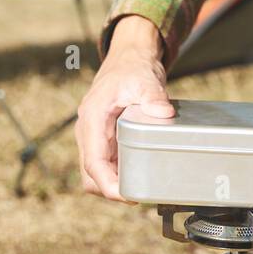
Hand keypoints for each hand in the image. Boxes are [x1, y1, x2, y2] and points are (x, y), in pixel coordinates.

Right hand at [74, 15, 173, 200]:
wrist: (128, 58)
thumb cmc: (133, 68)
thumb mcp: (144, 79)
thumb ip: (153, 96)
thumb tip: (164, 112)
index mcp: (92, 119)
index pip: (93, 163)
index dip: (108, 185)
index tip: (127, 196)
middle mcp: (88, 131)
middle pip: (91, 174)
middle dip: (111, 190)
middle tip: (140, 195)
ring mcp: (94, 136)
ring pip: (96, 172)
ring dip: (114, 184)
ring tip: (141, 188)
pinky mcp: (103, 139)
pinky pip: (105, 164)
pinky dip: (118, 174)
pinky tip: (138, 175)